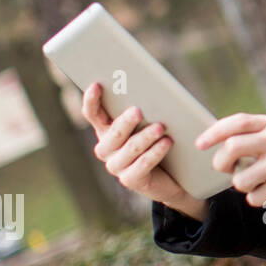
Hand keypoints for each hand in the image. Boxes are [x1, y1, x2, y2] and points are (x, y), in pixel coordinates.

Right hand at [81, 82, 198, 211]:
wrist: (172, 175)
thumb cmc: (158, 140)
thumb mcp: (149, 122)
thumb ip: (142, 109)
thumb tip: (148, 90)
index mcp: (106, 130)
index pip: (93, 114)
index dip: (92, 100)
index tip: (97, 85)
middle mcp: (106, 149)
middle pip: (113, 133)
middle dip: (125, 122)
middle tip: (138, 111)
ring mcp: (116, 166)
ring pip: (130, 148)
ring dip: (146, 137)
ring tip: (161, 127)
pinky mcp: (130, 180)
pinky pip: (142, 165)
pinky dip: (155, 152)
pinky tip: (167, 142)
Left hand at [194, 112, 265, 206]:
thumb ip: (254, 135)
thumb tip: (218, 142)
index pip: (236, 122)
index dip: (213, 133)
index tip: (199, 144)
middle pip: (231, 148)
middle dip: (220, 163)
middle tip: (225, 170)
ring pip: (239, 179)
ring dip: (241, 185)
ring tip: (255, 182)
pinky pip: (254, 197)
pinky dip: (257, 198)